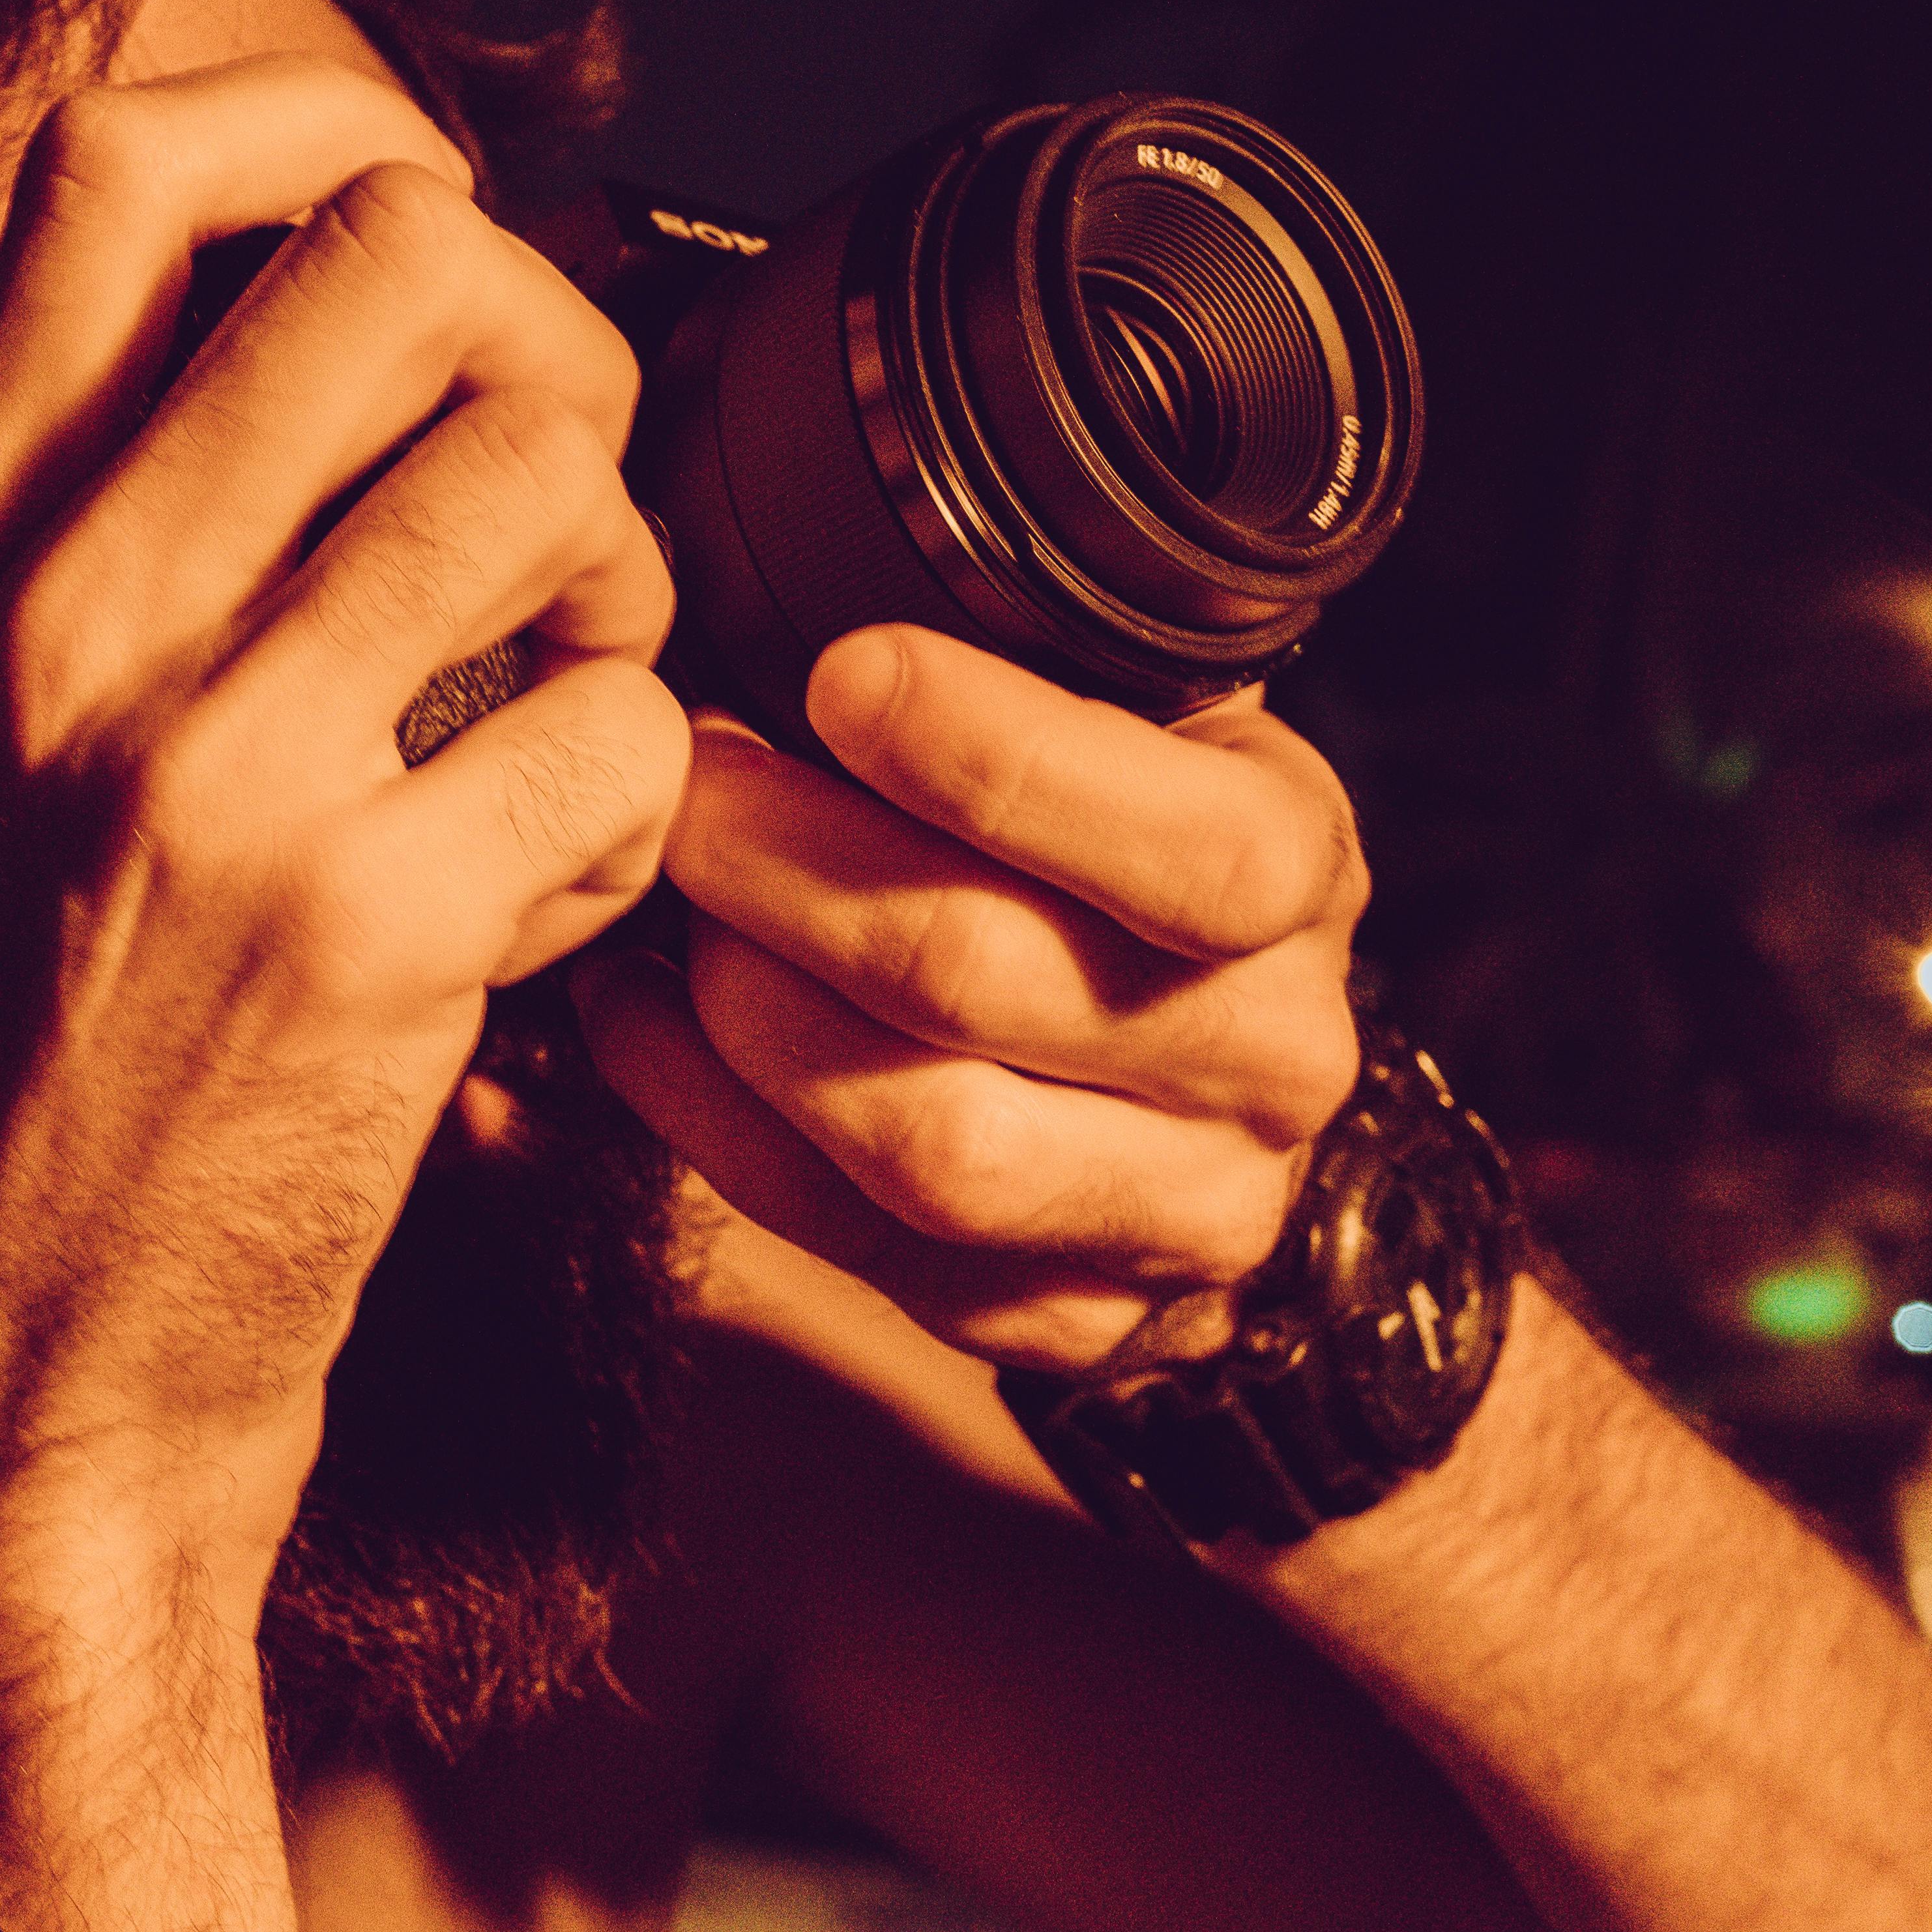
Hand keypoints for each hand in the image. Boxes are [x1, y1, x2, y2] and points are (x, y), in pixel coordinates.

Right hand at [0, 52, 689, 1573]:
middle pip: (404, 257)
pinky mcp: (371, 929)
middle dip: (548, 346)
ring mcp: (218, 770)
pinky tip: (541, 904)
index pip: (120, 168)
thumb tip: (377, 333)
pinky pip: (623, 728)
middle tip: (550, 501)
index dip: (322, 115)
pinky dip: (632, 813)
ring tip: (558, 715)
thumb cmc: (27, 1064)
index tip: (422, 211)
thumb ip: (128, 538)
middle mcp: (73, 627)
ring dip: (621, 587)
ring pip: (554, 472)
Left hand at [572, 623, 1364, 1375]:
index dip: (990, 756)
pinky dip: (704, 1115)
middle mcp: (1262, 1061)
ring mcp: (1168, 1215)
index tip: (840, 672)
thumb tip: (830, 611)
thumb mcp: (1162, 735)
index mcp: (1296, 880)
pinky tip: (635, 1009)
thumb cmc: (1146, 868)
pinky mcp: (1055, 1319)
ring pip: (919, 1140)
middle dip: (790, 864)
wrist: (1233, 1110)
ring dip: (743, 1006)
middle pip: (990, 981)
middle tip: (683, 781)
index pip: (1181, 846)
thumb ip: (1046, 683)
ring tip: (667, 900)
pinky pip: (846, 1239)